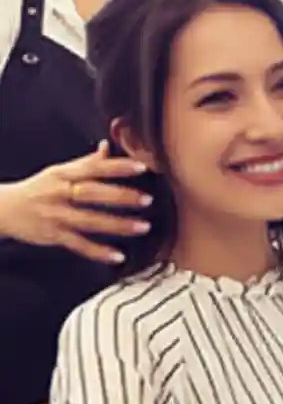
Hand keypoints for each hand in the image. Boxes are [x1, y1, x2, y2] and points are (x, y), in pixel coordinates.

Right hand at [0, 141, 151, 263]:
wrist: (3, 209)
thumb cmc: (39, 188)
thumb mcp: (59, 171)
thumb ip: (86, 162)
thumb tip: (108, 146)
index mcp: (64, 174)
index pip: (94, 168)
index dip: (117, 167)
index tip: (141, 167)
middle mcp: (60, 193)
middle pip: (93, 194)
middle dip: (122, 196)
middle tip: (148, 199)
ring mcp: (56, 215)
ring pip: (90, 221)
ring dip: (118, 225)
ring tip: (144, 227)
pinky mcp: (53, 235)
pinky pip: (79, 245)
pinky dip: (99, 252)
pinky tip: (119, 256)